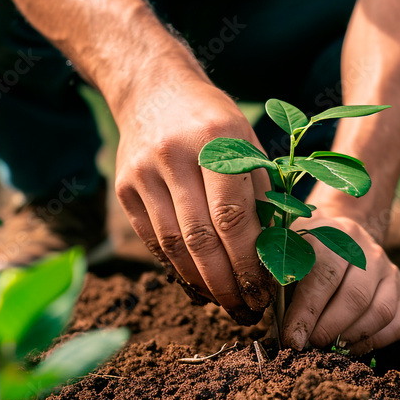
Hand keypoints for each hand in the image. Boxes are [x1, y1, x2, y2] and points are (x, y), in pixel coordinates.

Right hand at [113, 78, 276, 323]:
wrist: (154, 89)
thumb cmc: (214, 122)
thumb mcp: (247, 143)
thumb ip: (261, 195)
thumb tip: (275, 256)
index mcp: (216, 140)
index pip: (232, 217)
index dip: (248, 262)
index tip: (264, 291)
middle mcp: (174, 155)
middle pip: (200, 238)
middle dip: (226, 283)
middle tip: (246, 310)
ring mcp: (143, 172)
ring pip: (173, 245)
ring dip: (201, 283)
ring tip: (225, 303)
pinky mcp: (124, 188)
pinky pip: (153, 240)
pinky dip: (177, 269)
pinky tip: (198, 286)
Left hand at [282, 214, 399, 353]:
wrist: (337, 238)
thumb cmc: (303, 253)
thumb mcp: (285, 254)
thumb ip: (279, 283)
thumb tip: (285, 329)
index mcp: (334, 235)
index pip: (324, 276)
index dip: (307, 312)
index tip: (293, 339)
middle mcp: (367, 250)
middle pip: (355, 297)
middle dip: (329, 329)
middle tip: (310, 344)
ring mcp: (388, 269)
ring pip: (380, 312)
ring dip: (351, 337)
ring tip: (327, 346)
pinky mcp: (399, 290)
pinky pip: (395, 325)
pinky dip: (371, 343)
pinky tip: (347, 346)